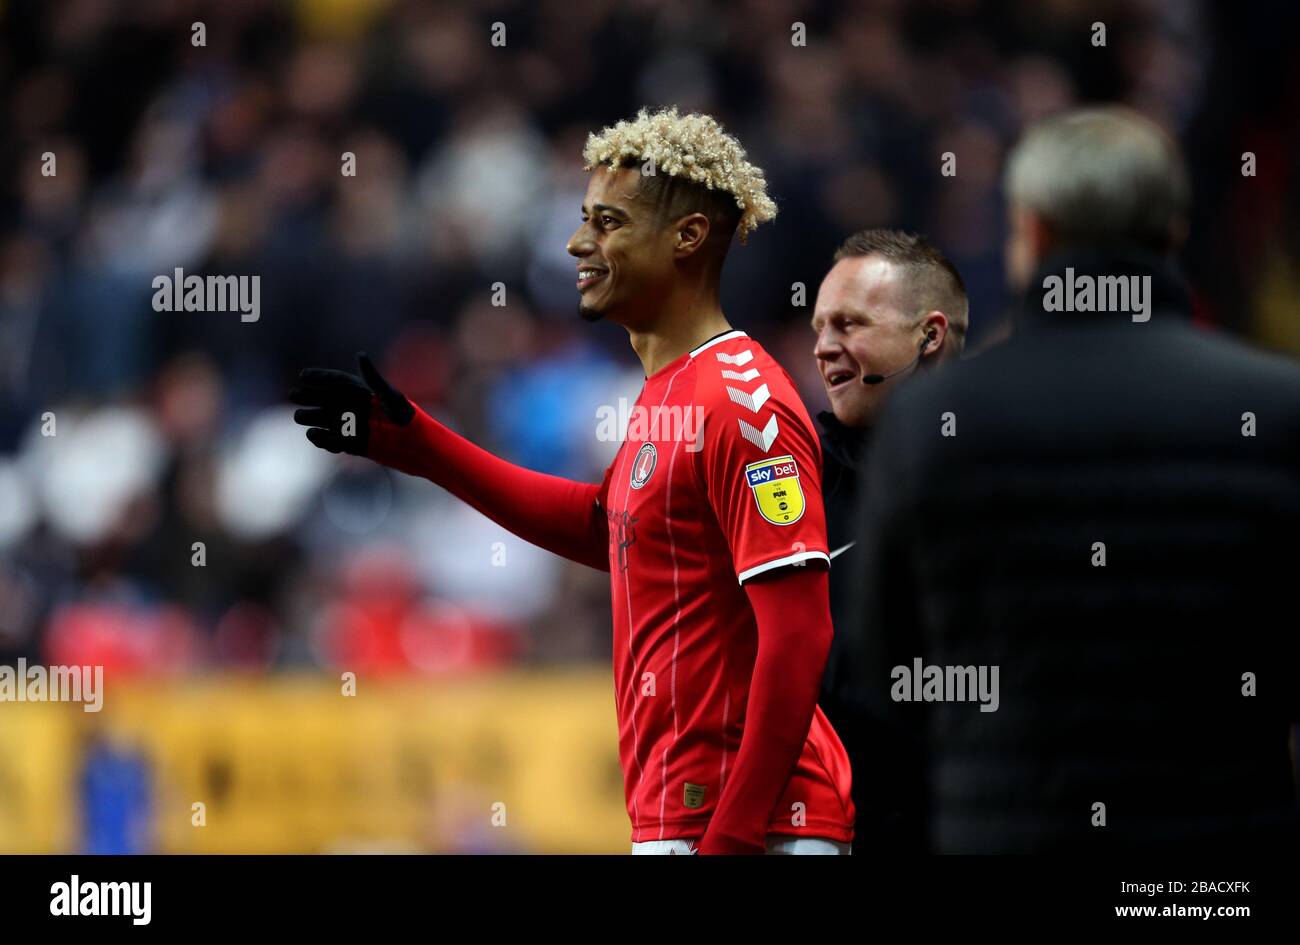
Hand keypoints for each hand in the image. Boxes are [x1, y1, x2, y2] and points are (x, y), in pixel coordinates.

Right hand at [289, 352, 413, 455]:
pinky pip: (334, 441)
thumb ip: (374, 379)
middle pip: (327, 400)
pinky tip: (314, 436)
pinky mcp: (355, 445)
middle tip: (294, 395)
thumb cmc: (408, 418)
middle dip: (309, 397)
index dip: (319, 377)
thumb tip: (360, 355)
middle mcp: (357, 409)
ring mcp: (355, 427)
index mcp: (364, 393)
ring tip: (299, 417)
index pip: (337, 382)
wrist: (417, 447)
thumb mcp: (391, 397)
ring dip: (312, 418)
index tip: (303, 375)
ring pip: (326, 420)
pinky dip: (324, 440)